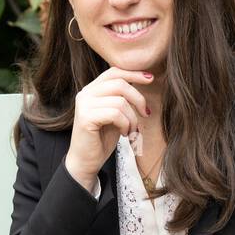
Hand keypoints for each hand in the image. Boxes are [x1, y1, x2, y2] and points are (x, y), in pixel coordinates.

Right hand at [65, 66, 153, 189]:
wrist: (86, 161)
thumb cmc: (101, 139)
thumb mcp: (115, 114)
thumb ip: (122, 98)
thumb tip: (143, 80)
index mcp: (92, 90)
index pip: (114, 72)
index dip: (133, 73)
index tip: (150, 78)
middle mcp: (85, 93)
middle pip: (120, 84)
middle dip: (138, 99)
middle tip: (146, 114)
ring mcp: (84, 104)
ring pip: (120, 101)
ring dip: (132, 118)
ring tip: (132, 131)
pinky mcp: (86, 117)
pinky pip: (116, 114)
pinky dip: (126, 124)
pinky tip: (124, 134)